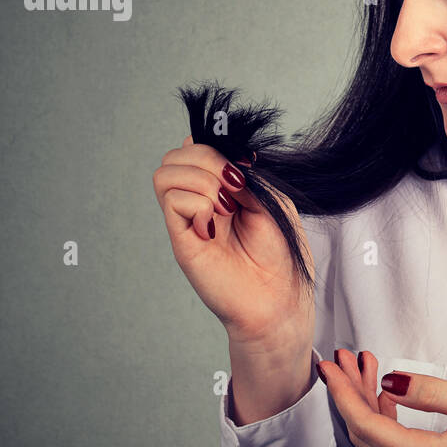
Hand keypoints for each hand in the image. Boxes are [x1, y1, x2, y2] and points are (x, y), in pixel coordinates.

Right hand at [153, 134, 313, 346]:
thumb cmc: (281, 254)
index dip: (216, 146)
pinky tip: (216, 226)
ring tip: (226, 207)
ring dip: (201, 180)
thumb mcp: (272, 200)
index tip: (246, 167)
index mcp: (222, 187)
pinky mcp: (182, 240)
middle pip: (177, 155)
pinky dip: (198, 204)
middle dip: (207, 158)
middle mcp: (200, 200)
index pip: (197, 146)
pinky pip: (172, 201)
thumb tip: (219, 153)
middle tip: (235, 187)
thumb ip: (245, 174)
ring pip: (166, 173)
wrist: (280, 299)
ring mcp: (189, 220)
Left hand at [320, 350, 446, 446]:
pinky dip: (381, 417)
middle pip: (364, 435)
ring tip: (364, 366)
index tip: (330, 365)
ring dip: (364, 403)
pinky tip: (385, 392)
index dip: (343, 393)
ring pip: (375, 441)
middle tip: (346, 357)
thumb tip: (389, 381)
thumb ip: (431, 392)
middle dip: (349, 394)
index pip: (367, 427)